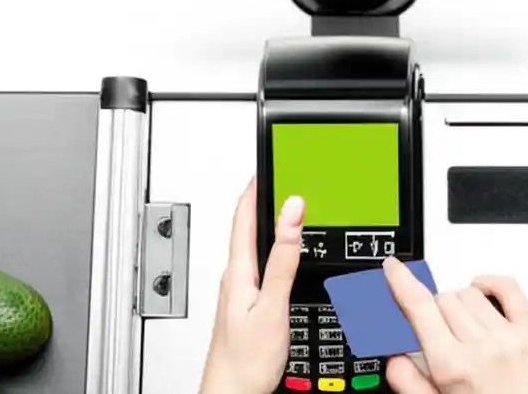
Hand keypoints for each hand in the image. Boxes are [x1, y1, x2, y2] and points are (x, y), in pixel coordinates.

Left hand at [200, 178, 304, 393]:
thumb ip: (283, 259)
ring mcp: (238, 292)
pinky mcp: (245, 305)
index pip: (244, 217)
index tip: (267, 167)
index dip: (255, 189)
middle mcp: (235, 277)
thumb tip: (292, 213)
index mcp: (239, 271)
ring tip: (280, 207)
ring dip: (265, 225)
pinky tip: (279, 254)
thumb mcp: (272, 305)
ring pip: (252, 247)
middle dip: (261, 201)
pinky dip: (269, 250)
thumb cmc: (246, 360)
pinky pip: (257, 266)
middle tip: (277, 178)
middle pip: (246, 228)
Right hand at [382, 257, 527, 393]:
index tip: (393, 269)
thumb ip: (412, 384)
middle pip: (442, 299)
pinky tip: (484, 296)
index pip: (419, 307)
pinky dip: (491, 284)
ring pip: (469, 293)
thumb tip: (395, 359)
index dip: (401, 282)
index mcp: (453, 367)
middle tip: (437, 332)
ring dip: (459, 303)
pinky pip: (508, 288)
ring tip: (463, 327)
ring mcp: (509, 337)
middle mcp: (480, 347)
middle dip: (433, 311)